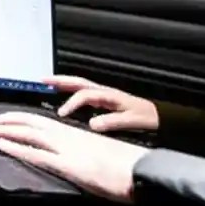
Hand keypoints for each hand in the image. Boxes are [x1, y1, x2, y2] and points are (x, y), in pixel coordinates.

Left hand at [0, 112, 149, 202]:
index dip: (25, 119)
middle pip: (34, 122)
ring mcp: (67, 149)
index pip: (46, 122)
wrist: (143, 173)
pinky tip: (1, 144)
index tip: (10, 119)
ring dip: (6, 130)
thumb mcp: (99, 156)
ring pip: (30, 133)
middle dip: (10, 120)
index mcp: (78, 135)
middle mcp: (70, 137)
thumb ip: (82, 154)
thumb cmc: (127, 168)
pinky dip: (16, 147)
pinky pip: (36, 154)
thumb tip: (69, 158)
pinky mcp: (68, 165)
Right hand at [44, 75, 158, 132]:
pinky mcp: (106, 101)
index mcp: (109, 95)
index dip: (71, 103)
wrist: (161, 117)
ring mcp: (105, 96)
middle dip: (60, 80)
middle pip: (79, 82)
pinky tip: (66, 99)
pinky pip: (84, 94)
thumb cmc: (148, 118)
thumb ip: (113, 122)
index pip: (84, 95)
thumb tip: (92, 124)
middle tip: (42, 80)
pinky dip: (72, 93)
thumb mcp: (132, 121)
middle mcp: (105, 92)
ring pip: (80, 85)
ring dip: (64, 84)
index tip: (62, 113)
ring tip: (48, 84)